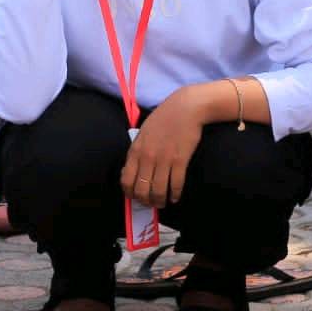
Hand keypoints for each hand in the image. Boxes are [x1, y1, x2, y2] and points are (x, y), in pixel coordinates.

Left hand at [120, 87, 205, 207]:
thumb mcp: (143, 134)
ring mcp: (164, 159)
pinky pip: (176, 184)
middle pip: (141, 190)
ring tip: (163, 202)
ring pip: (158, 191)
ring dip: (160, 201)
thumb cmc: (163, 119)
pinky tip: (175, 197)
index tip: (135, 197)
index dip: (130, 194)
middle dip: (145, 201)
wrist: (185, 108)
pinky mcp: (180, 160)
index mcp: (135, 150)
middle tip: (151, 202)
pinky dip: (175, 194)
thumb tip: (132, 172)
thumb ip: (137, 152)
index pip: (126, 180)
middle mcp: (147, 157)